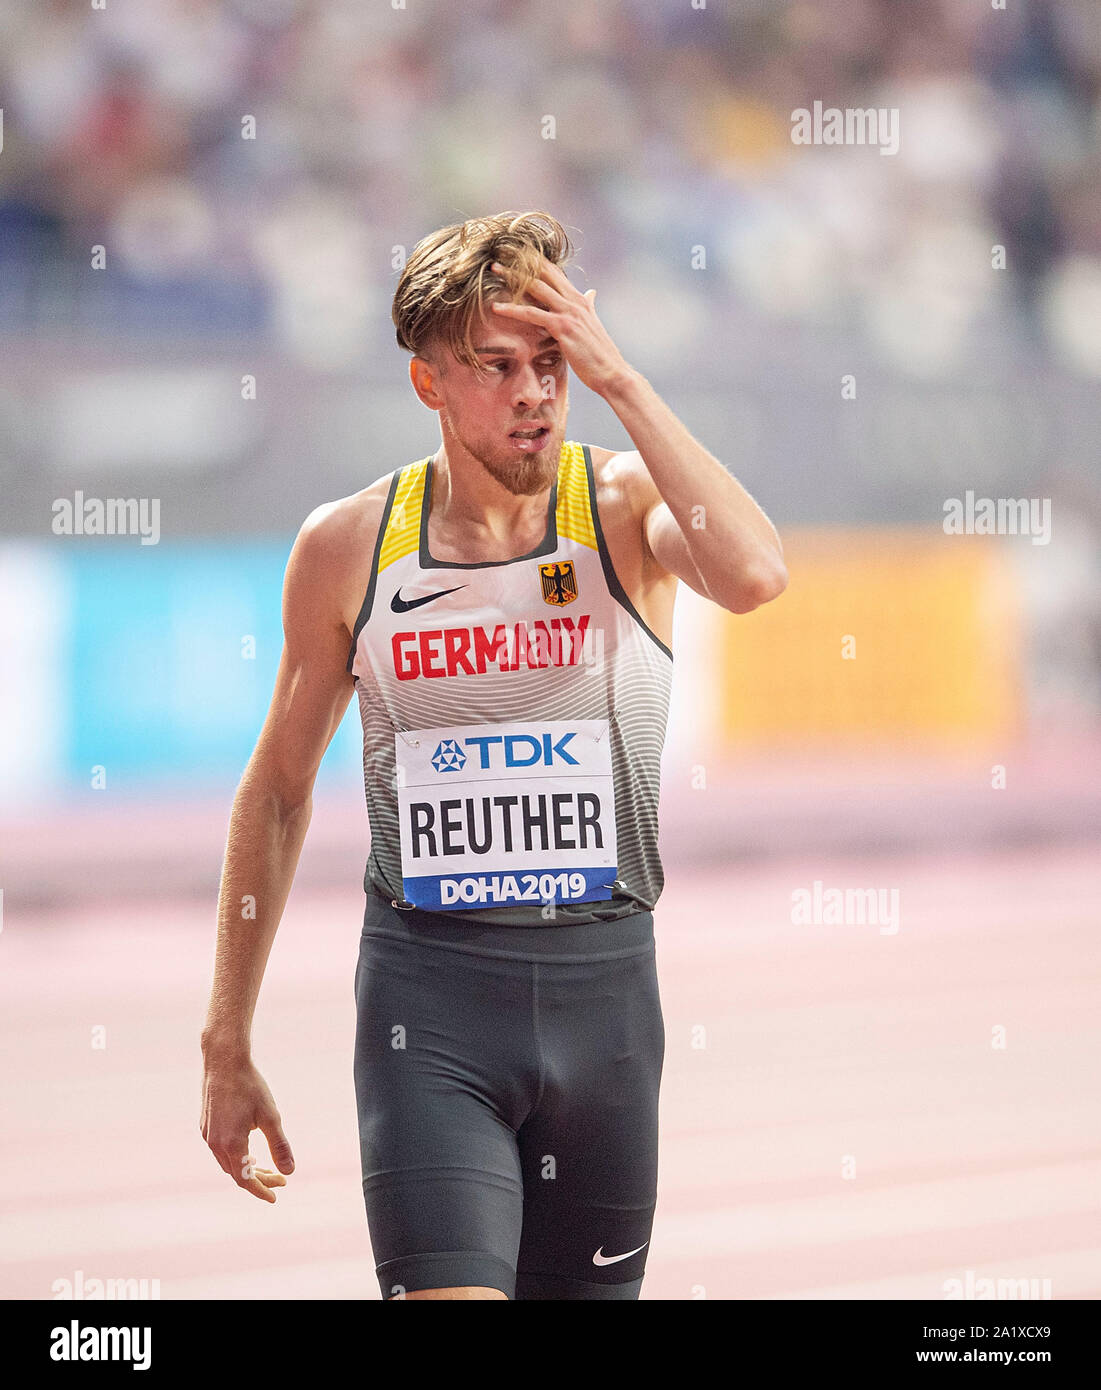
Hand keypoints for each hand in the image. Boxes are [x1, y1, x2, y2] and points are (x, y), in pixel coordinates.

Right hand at [200, 1057, 294, 1202]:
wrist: (224, 1061)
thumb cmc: (249, 1086)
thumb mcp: (271, 1116)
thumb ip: (279, 1146)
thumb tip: (289, 1171)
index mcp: (232, 1144)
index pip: (245, 1180)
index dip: (260, 1191)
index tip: (275, 1197)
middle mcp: (215, 1144)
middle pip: (236, 1174)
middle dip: (258, 1181)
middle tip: (280, 1180)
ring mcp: (208, 1135)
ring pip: (227, 1163)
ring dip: (246, 1170)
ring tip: (265, 1170)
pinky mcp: (206, 1126)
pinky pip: (220, 1151)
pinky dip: (235, 1158)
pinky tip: (248, 1153)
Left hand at [490, 258, 633, 396]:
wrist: (612, 372)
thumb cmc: (600, 354)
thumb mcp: (593, 324)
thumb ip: (588, 306)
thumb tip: (591, 293)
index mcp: (580, 299)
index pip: (555, 272)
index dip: (536, 260)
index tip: (517, 253)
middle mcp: (574, 300)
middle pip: (544, 272)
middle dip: (522, 261)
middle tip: (500, 253)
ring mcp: (568, 312)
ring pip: (535, 287)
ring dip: (512, 277)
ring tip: (493, 270)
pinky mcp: (562, 326)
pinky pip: (531, 314)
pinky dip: (512, 309)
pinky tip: (496, 308)